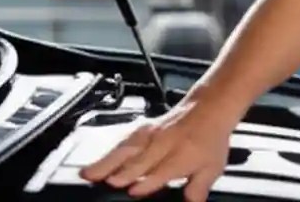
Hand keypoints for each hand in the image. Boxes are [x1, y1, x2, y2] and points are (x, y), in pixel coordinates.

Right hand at [79, 97, 238, 200]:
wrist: (209, 109)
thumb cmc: (209, 142)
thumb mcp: (211, 168)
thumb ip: (198, 189)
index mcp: (182, 156)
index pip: (162, 170)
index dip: (148, 181)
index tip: (133, 190)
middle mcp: (164, 144)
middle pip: (141, 159)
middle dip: (125, 171)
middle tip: (109, 182)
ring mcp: (151, 135)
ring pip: (126, 148)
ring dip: (107, 160)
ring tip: (88, 174)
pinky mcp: (142, 129)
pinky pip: (122, 140)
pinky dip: (107, 151)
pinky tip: (94, 161)